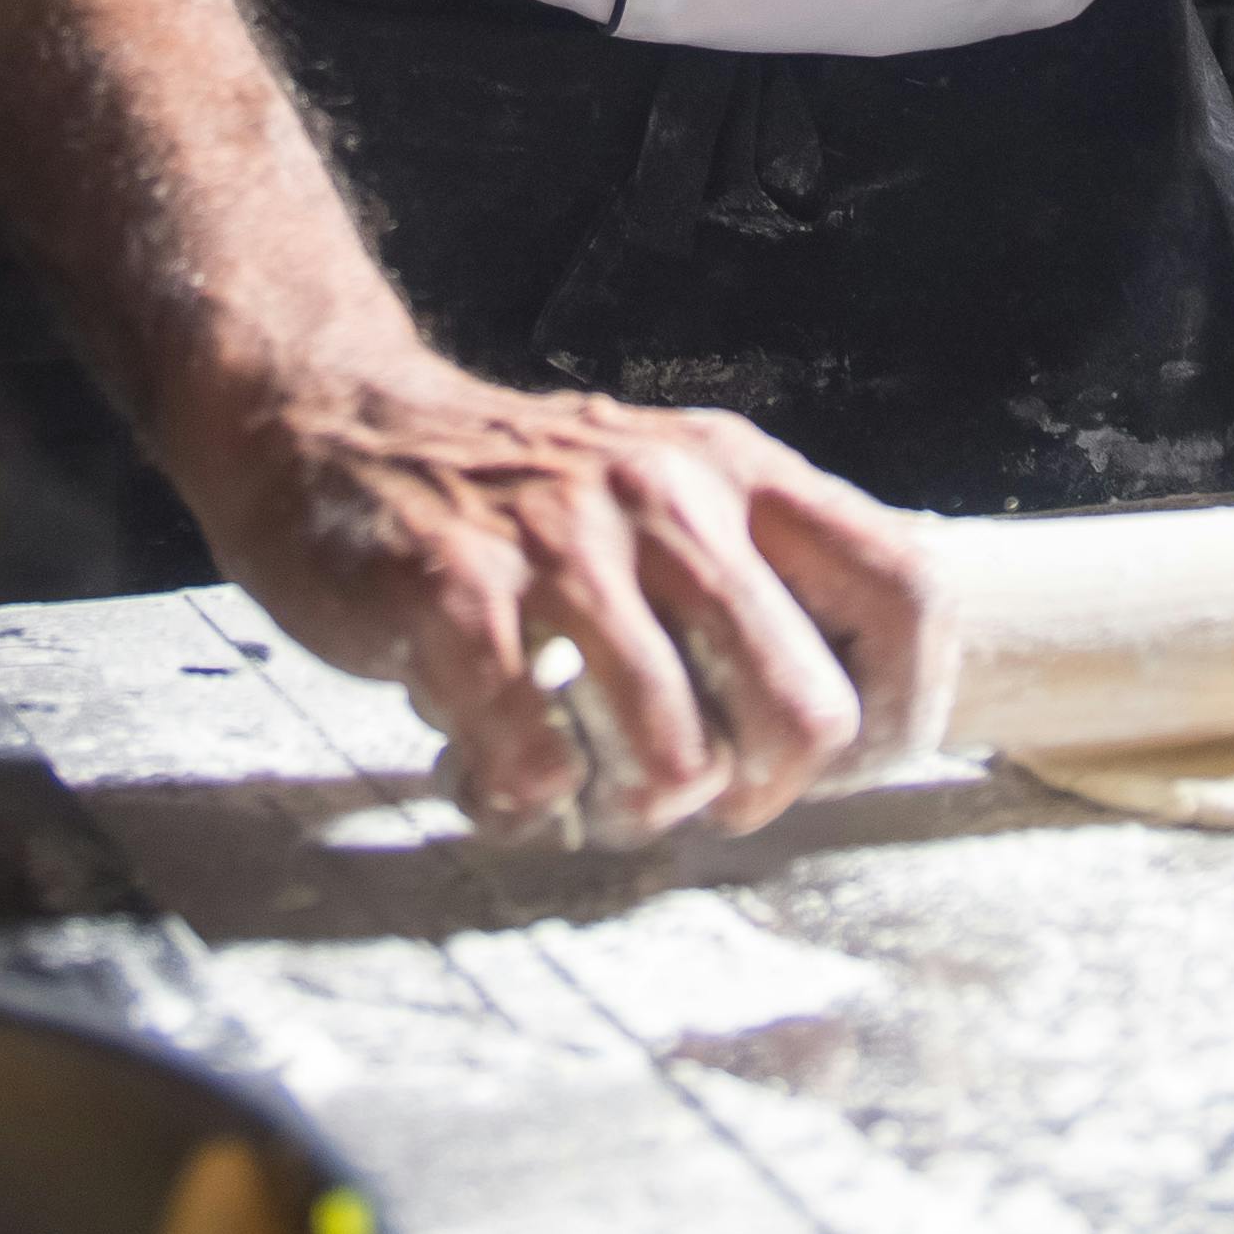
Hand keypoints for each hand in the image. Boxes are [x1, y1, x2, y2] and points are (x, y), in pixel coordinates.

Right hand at [175, 345, 954, 843]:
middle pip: (807, 710)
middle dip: (759, 796)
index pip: (907, 588)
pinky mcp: (457, 593)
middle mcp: (668, 496)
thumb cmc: (506, 494)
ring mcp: (562, 543)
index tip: (844, 768)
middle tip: (695, 798)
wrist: (326, 422)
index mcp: (736, 473)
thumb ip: (752, 577)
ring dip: (630, 812)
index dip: (904, 712)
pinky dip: (521, 802)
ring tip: (581, 788)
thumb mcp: (661, 493)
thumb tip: (849, 721)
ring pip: (676, 754)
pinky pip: (535, 759)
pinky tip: (490, 770)